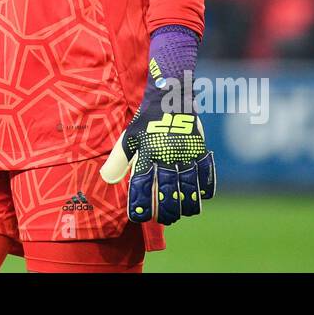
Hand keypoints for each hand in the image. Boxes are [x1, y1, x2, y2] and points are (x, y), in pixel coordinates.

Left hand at [99, 27, 215, 223]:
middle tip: (163, 219)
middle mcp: (165, 153)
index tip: (137, 217)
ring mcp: (185, 151)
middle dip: (164, 210)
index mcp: (145, 151)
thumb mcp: (128, 137)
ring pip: (189, 187)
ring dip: (187, 204)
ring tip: (182, 213)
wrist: (170, 95)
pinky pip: (206, 172)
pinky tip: (201, 197)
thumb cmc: (145, 121)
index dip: (138, 204)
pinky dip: (205, 188)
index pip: (140, 185)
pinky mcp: (200, 148)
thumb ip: (117, 160)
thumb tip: (107, 180)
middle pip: (166, 191)